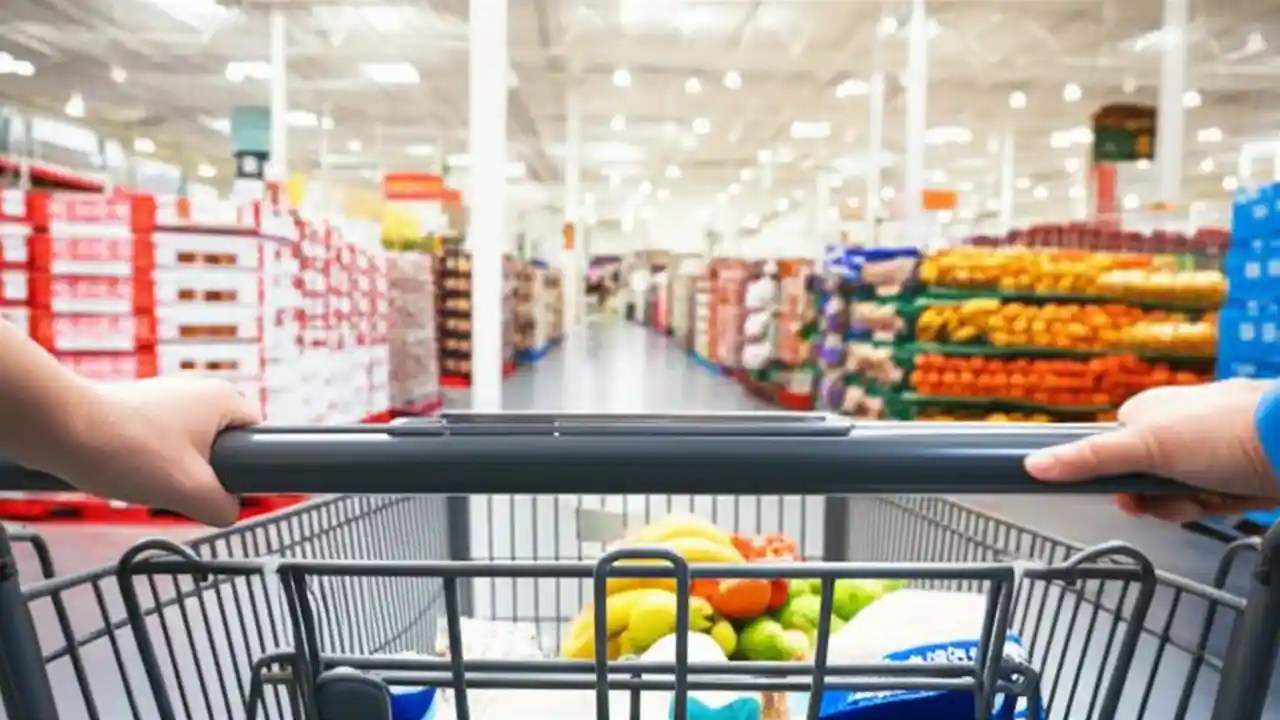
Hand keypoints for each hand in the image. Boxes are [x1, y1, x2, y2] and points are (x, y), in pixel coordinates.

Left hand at [55, 378, 261, 525]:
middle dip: (207, 474)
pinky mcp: (137, 408)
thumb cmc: (131, 452)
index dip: (249, 469)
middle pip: (222, 445)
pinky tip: (130, 476)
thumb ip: (224, 507)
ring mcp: (166, 397)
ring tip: (151, 485)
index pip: (259, 437)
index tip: (224, 490)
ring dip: (176, 472)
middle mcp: (199, 390)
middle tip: (185, 492)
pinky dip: (151, 463)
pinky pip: (160, 443)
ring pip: (189, 448)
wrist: (59, 428)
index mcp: (224, 398)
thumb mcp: (191, 491)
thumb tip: (228, 512)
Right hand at [1024, 379, 1279, 522]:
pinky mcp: (1227, 477)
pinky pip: (1200, 503)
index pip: (1108, 452)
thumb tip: (1031, 465)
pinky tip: (1223, 500)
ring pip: (1169, 496)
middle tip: (1172, 495)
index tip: (1124, 492)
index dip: (1113, 478)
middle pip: (1137, 481)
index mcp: (1145, 412)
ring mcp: (1201, 455)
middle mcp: (1171, 431)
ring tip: (1206, 496)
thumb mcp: (1146, 446)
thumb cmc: (1221, 433)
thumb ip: (1090, 458)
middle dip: (1154, 498)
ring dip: (1183, 505)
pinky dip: (1209, 507)